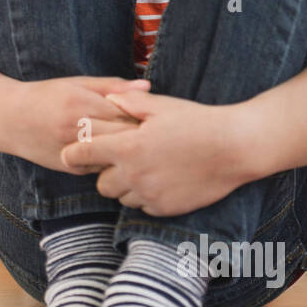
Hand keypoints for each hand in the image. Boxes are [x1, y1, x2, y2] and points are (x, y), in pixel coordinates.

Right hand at [0, 76, 149, 173]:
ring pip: (116, 156)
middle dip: (140, 134)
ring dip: (128, 150)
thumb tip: (148, 85)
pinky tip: (116, 153)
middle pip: (124, 137)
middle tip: (150, 129)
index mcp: (80, 105)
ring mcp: (73, 153)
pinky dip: (112, 160)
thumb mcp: (76, 83)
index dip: (142, 114)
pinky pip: (103, 167)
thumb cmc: (45, 96)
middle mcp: (76, 130)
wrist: (9, 120)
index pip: (127, 113)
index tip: (151, 112)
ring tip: (137, 142)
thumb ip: (112, 86)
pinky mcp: (71, 168)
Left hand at [58, 92, 252, 216]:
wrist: (235, 148)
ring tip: (146, 168)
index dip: (73, 153)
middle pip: (100, 184)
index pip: (82, 155)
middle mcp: (134, 175)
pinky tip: (162, 179)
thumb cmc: (198, 122)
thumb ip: (130, 102)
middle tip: (122, 159)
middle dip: (106, 172)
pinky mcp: (165, 209)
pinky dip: (145, 196)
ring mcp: (150, 194)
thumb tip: (108, 98)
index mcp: (128, 147)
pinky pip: (142, 206)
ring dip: (126, 185)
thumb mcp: (162, 106)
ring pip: (121, 197)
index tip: (71, 153)